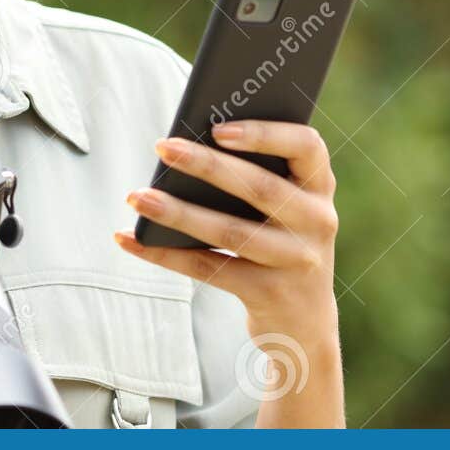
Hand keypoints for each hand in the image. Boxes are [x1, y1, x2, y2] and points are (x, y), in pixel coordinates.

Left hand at [114, 120, 344, 426]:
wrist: (303, 322)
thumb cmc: (279, 239)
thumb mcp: (285, 207)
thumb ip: (257, 174)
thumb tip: (187, 145)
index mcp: (319, 187)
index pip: (306, 146)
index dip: (265, 134)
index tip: (218, 127)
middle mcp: (317, 222)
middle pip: (260, 187)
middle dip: (207, 165)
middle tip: (163, 147)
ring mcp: (296, 261)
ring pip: (230, 231)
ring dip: (178, 212)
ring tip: (137, 195)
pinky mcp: (268, 294)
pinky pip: (208, 269)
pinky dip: (164, 254)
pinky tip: (130, 239)